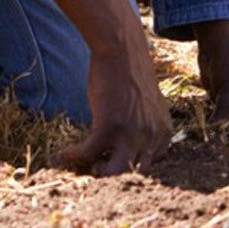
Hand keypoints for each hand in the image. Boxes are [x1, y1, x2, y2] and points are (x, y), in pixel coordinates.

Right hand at [46, 0, 171, 174]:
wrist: (122, 50)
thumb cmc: (129, 77)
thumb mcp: (146, 109)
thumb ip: (143, 131)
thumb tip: (123, 152)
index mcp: (164, 133)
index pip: (149, 167)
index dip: (128, 168)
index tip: (110, 165)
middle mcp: (153, 137)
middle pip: (133, 174)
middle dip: (113, 177)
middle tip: (94, 171)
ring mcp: (133, 133)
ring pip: (113, 173)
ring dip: (95, 173)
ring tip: (81, 166)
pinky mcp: (110, 126)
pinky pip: (88, 154)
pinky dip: (73, 155)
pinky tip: (64, 153)